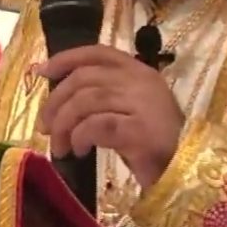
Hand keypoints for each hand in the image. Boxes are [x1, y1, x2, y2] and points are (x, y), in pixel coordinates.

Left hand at [35, 45, 184, 188]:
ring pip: (86, 101)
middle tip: (45, 127)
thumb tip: (58, 101)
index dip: (66, 59)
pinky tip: (78, 151)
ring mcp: (142, 105)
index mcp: (139, 71)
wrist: (185, 172)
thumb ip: (103, 97)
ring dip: (64, 125)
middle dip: (56, 102)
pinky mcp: (140, 131)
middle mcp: (141, 81)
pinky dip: (80, 137)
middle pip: (84, 79)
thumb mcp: (129, 111)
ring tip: (60, 147)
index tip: (41, 72)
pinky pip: (96, 126)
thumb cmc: (155, 145)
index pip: (97, 53)